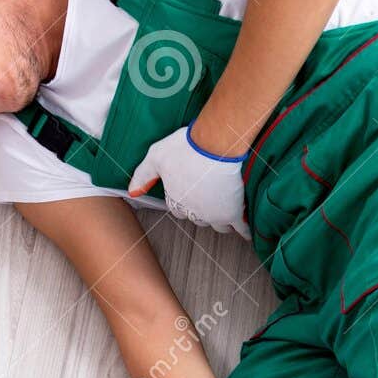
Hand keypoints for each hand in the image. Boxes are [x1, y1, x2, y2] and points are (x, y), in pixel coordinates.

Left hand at [128, 125, 250, 237]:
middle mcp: (194, 211)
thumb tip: (131, 192)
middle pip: (198, 219)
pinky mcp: (233, 212)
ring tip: (225, 213)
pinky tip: (246, 233)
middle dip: (202, 211)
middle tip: (209, 199)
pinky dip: (243, 231)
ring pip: (218, 226)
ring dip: (220, 221)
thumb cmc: (186, 147)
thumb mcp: (156, 156)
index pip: (177, 210)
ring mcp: (214, 214)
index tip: (190, 193)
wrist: (215, 145)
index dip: (183, 202)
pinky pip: (240, 228)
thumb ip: (143, 175)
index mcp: (176, 199)